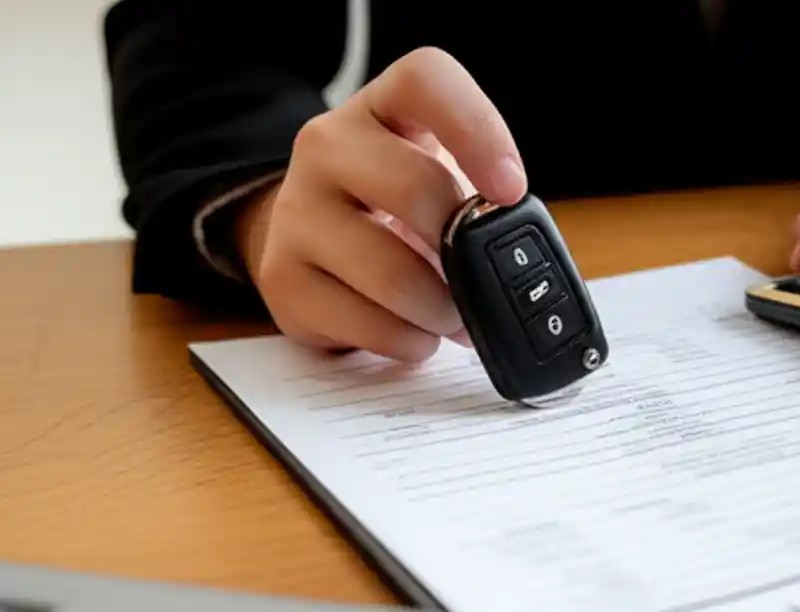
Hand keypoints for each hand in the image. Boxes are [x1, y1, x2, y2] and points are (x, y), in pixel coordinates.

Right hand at [236, 47, 525, 361]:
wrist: (314, 241)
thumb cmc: (399, 208)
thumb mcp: (442, 182)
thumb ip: (482, 205)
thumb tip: (517, 267)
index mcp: (382, 106)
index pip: (426, 81)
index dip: (478, 131)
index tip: (512, 189)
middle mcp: (328, 144)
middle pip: (413, 186)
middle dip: (464, 248)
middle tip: (482, 280)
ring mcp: (295, 209)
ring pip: (390, 272)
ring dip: (441, 309)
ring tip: (452, 316)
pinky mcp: (281, 277)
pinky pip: (364, 323)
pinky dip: (408, 340)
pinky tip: (414, 332)